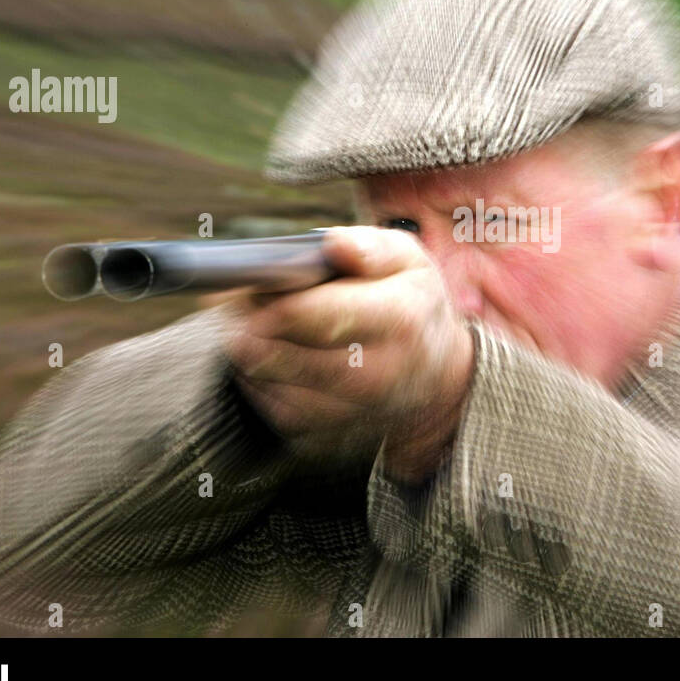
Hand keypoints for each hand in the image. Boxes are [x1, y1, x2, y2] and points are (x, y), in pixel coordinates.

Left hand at [214, 226, 473, 482]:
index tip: (252, 287)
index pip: (314, 315)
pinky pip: (268, 405)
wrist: (436, 381)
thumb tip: (334, 245)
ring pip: (265, 380)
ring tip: (257, 326)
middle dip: (247, 322)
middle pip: (278, 352)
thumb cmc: (412, 307)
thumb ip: (370, 246)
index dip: (270, 301)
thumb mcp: (408, 262)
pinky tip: (271, 356)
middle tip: (242, 302)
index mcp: (398, 319)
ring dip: (247, 349)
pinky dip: (258, 378)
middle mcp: (377, 373)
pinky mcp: (323, 435)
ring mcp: (349, 412)